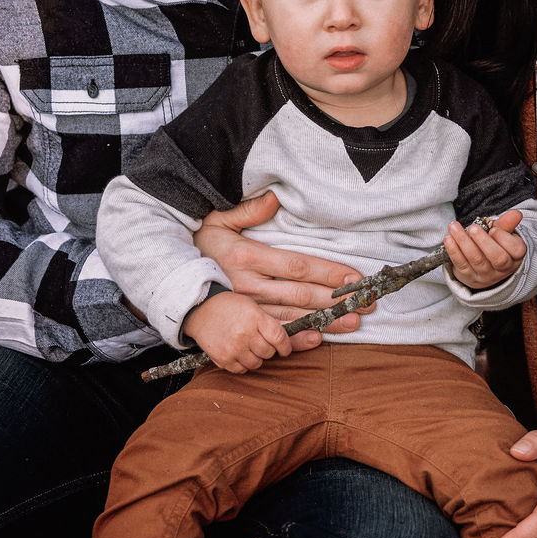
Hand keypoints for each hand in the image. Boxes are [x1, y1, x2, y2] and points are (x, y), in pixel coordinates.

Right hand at [181, 291, 291, 372]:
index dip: (285, 346)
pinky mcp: (223, 359)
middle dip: (268, 349)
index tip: (284, 349)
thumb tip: (290, 340)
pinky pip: (241, 370)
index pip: (279, 338)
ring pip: (256, 364)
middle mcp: (245, 334)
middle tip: (261, 342)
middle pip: (268, 352)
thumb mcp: (253, 307)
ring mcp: (233, 348)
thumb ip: (269, 323)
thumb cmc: (230, 307)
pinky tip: (238, 353)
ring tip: (248, 347)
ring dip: (256, 357)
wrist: (202, 309)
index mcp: (255, 318)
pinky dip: (243, 364)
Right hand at [193, 191, 365, 347]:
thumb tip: (274, 198)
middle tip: (366, 304)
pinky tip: (319, 339)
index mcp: (247, 257)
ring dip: (325, 321)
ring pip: (292, 317)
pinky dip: (297, 339)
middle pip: (300, 294)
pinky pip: (273, 335)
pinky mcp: (241, 327)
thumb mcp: (218, 221)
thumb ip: (247, 210)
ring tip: (353, 323)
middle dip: (336, 300)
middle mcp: (249, 286)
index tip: (354, 277)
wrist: (170, 283)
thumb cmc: (200, 248)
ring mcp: (245, 310)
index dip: (327, 272)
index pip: (296, 265)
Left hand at [445, 209, 526, 288]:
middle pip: (497, 257)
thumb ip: (507, 224)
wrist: (484, 270)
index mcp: (515, 257)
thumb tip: (516, 214)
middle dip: (483, 241)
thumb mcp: (503, 235)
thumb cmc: (495, 247)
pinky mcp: (469, 276)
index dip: (504, 237)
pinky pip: (461, 264)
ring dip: (463, 241)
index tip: (493, 229)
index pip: (516, 249)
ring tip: (454, 227)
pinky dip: (453, 250)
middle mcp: (502, 268)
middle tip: (473, 228)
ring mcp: (485, 274)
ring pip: (476, 259)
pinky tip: (448, 239)